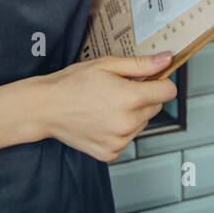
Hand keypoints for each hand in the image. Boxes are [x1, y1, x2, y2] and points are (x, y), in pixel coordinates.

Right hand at [36, 52, 176, 162]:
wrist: (45, 108)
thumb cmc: (72, 83)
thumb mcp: (106, 65)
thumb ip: (140, 64)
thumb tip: (166, 59)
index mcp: (130, 98)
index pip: (168, 92)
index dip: (160, 82)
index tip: (148, 80)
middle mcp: (128, 123)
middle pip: (155, 107)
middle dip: (143, 97)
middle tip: (118, 90)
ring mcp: (119, 141)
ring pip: (141, 124)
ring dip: (132, 115)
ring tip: (106, 105)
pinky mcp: (110, 153)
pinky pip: (126, 139)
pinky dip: (119, 130)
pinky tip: (101, 120)